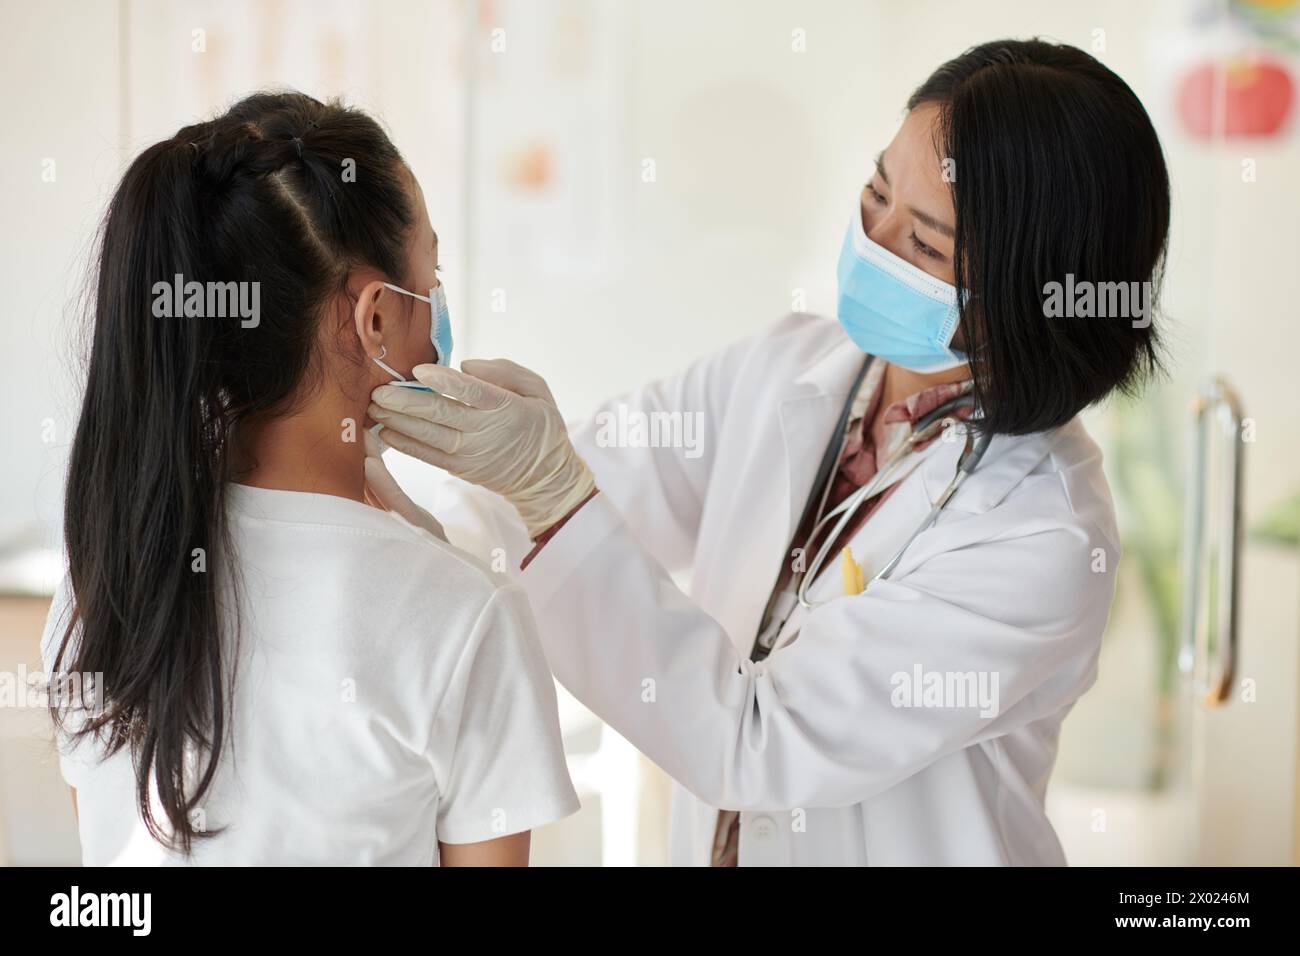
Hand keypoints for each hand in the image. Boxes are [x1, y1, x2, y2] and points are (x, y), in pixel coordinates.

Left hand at [367, 359, 595, 538]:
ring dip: (397, 422)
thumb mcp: (538, 390)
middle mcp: (485, 432)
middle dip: (405, 402)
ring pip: (428, 436)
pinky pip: (426, 456)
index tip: (417, 370)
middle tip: (378, 390)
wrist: (544, 477)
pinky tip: (384, 433)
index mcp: (506, 408)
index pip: (471, 393)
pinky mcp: (458, 468)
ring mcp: (469, 453)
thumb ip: (505, 371)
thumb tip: (465, 365)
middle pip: (441, 414)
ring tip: (372, 409)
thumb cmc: (539, 424)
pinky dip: (403, 445)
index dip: (443, 381)